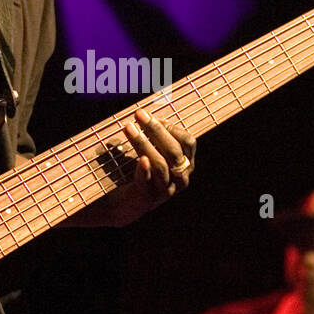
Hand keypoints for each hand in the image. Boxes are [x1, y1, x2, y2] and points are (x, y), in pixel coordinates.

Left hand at [106, 108, 195, 226]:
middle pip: (174, 151)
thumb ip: (156, 135)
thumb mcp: (153, 151)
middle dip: (156, 130)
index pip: (188, 142)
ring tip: (128, 127)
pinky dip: (145, 170)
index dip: (171, 127)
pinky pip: (148, 182)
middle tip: (138, 114)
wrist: (125, 203)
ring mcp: (165, 190)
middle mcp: (180, 178)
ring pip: (160, 164)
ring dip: (143, 143)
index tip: (151, 118)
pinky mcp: (148, 199)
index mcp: (186, 164)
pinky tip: (140, 160)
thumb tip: (146, 110)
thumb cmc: (140, 170)